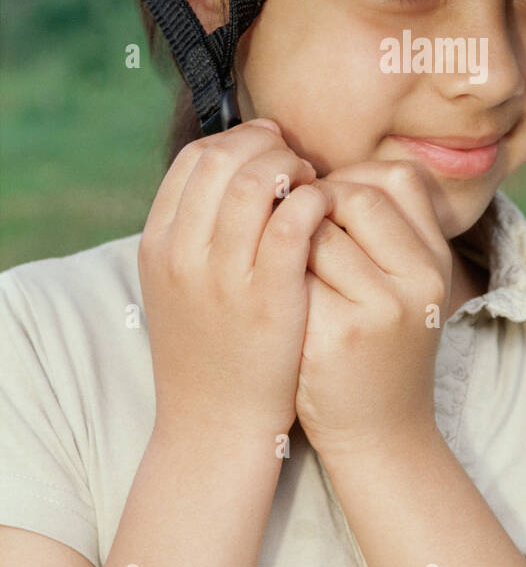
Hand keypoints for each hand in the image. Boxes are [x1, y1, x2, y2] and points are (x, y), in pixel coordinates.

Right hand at [138, 118, 329, 440]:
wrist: (214, 426)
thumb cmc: (209, 349)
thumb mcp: (180, 285)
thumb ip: (196, 231)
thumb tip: (233, 171)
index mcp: (158, 244)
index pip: (195, 159)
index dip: (237, 141)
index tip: (267, 148)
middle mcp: (183, 254)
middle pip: (223, 159)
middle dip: (267, 146)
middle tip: (295, 161)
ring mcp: (224, 276)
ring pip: (257, 182)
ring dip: (292, 169)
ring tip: (313, 184)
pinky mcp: (269, 297)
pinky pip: (293, 222)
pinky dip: (313, 201)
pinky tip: (326, 209)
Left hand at [293, 160, 452, 459]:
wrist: (380, 434)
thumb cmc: (378, 346)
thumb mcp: (406, 285)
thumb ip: (383, 230)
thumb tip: (322, 168)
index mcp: (436, 260)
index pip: (396, 178)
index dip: (351, 180)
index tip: (325, 204)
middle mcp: (418, 279)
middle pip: (356, 196)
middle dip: (315, 203)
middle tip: (295, 230)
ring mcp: (379, 308)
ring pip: (317, 231)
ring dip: (288, 238)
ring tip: (284, 262)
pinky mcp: (336, 334)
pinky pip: (292, 273)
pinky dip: (275, 274)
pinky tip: (273, 294)